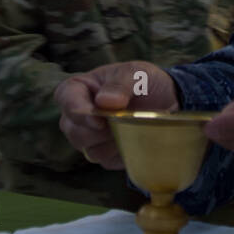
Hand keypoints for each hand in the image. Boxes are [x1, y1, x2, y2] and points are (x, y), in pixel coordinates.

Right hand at [54, 61, 177, 168]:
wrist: (169, 101)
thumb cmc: (146, 82)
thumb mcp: (137, 73)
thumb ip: (120, 84)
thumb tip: (104, 102)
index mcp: (80, 88)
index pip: (65, 97)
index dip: (77, 110)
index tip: (99, 120)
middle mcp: (80, 115)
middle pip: (73, 130)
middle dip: (97, 131)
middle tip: (123, 122)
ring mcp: (91, 137)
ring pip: (88, 149)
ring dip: (111, 142)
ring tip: (131, 127)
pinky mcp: (105, 154)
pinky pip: (105, 160)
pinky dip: (120, 151)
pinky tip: (133, 139)